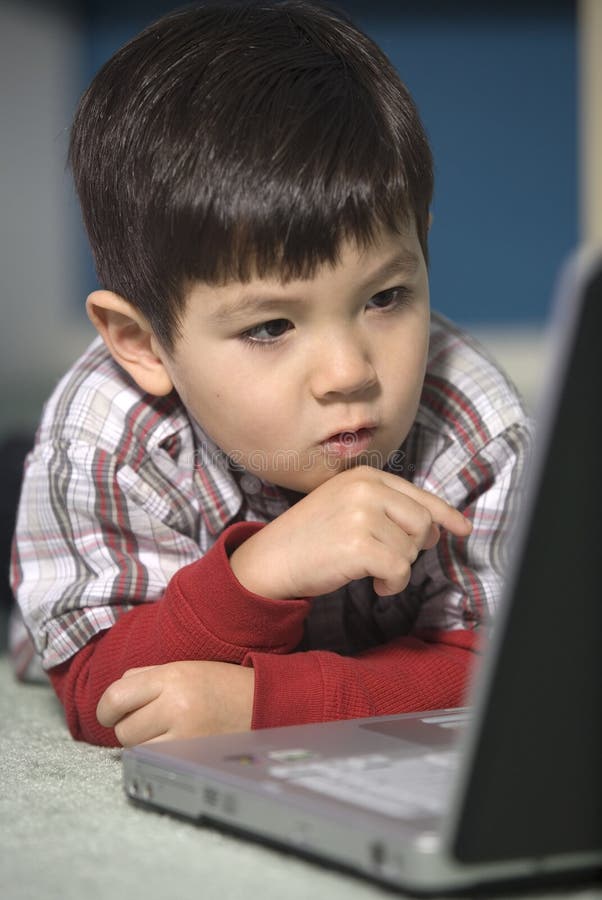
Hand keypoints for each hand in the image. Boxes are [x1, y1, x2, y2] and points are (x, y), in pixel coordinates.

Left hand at [96, 660, 254, 746]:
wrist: (262, 702)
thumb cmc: (219, 684)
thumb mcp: (183, 667)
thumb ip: (144, 677)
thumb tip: (112, 697)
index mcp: (172, 677)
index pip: (115, 697)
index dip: (106, 709)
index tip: (111, 713)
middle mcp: (176, 706)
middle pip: (123, 729)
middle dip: (129, 727)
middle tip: (148, 722)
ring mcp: (185, 736)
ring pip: (137, 750)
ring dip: (143, 744)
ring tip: (165, 732)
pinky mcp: (193, 758)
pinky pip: (156, 762)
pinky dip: (157, 757)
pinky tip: (173, 745)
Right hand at [230, 464, 471, 599]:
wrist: (271, 559)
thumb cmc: (310, 538)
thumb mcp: (347, 506)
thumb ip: (387, 508)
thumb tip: (436, 528)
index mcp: (366, 477)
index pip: (419, 496)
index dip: (445, 515)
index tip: (462, 529)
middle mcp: (366, 489)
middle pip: (422, 524)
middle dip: (410, 548)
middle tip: (384, 559)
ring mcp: (362, 515)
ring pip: (411, 550)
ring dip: (396, 569)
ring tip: (367, 568)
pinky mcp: (359, 544)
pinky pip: (400, 570)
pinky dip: (391, 584)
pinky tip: (373, 583)